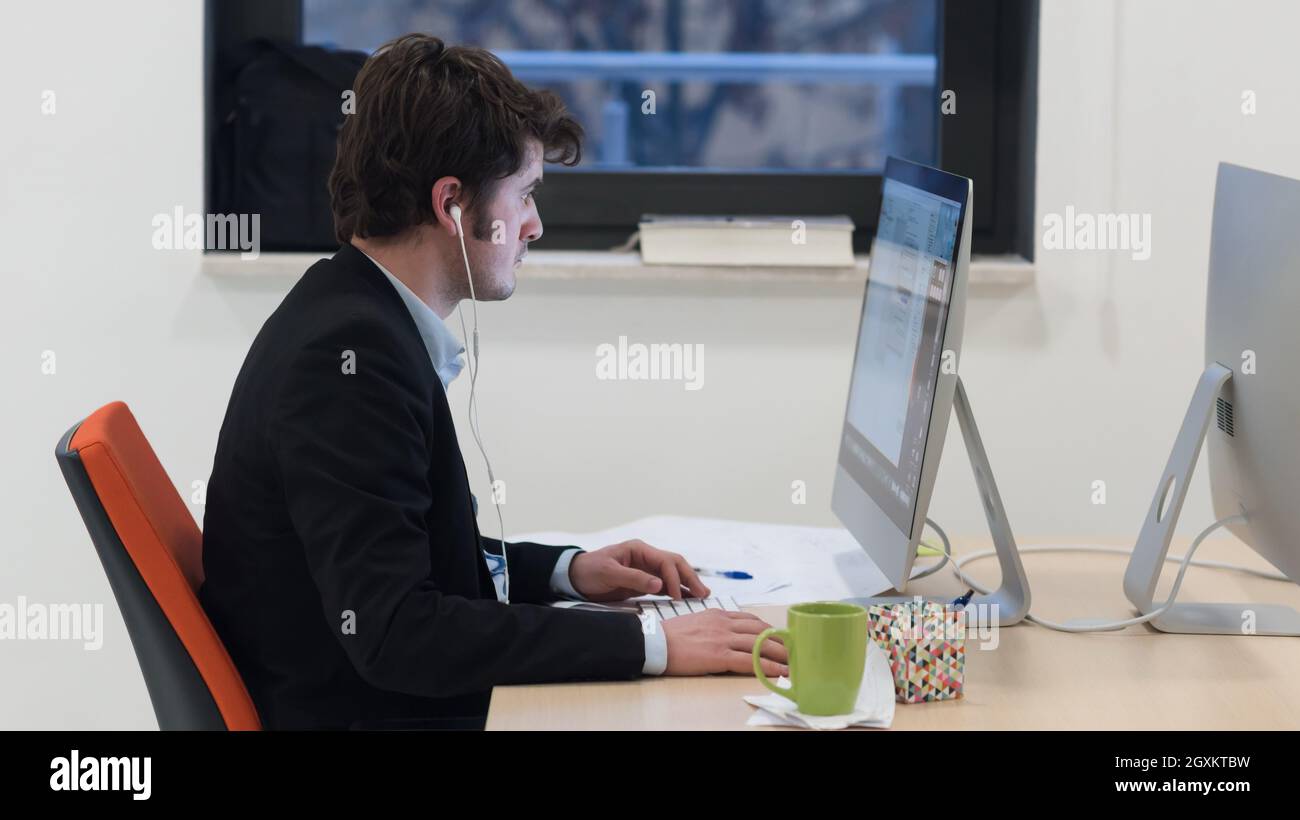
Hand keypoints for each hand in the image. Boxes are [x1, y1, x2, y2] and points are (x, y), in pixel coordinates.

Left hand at [568, 539, 710, 601]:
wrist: (576, 577)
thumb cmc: (590, 571)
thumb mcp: (610, 573)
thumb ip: (634, 578)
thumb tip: (660, 584)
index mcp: (639, 549)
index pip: (665, 561)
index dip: (673, 578)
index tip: (677, 596)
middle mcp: (646, 557)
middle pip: (674, 564)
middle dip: (689, 578)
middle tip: (703, 593)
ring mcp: (646, 568)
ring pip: (673, 573)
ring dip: (687, 583)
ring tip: (702, 595)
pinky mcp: (644, 581)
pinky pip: (665, 584)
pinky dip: (677, 590)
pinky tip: (687, 598)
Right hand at [662, 609, 789, 677]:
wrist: (654, 642)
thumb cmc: (669, 636)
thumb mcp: (695, 621)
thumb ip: (712, 625)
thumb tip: (724, 633)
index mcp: (718, 615)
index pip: (752, 620)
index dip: (770, 630)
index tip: (781, 637)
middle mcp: (724, 623)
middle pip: (762, 631)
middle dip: (781, 642)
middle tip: (795, 651)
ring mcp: (722, 639)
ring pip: (760, 645)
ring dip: (781, 655)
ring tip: (794, 663)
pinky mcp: (718, 655)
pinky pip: (749, 661)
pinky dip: (767, 667)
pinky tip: (778, 672)